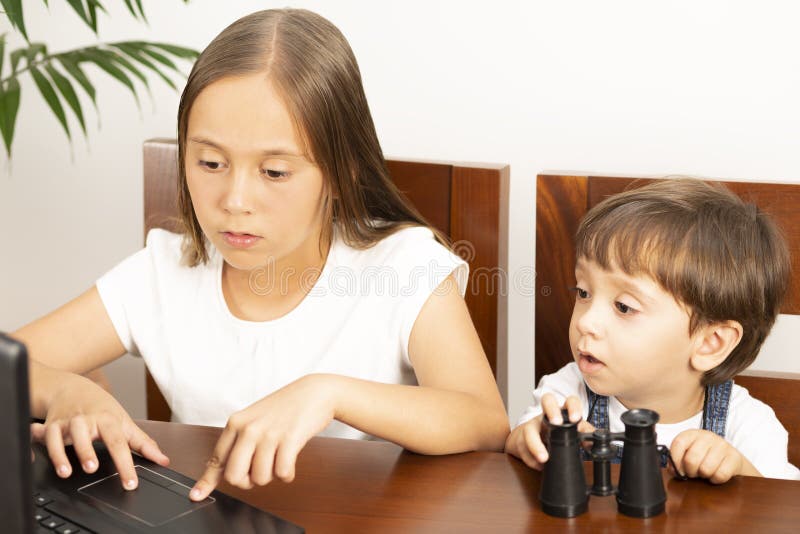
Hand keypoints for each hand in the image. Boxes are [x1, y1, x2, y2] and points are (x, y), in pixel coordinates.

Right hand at [31, 374, 168, 489]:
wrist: (74, 388)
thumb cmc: (102, 408)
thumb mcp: (124, 423)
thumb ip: (143, 443)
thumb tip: (163, 460)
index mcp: (107, 419)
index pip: (119, 443)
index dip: (125, 464)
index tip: (130, 483)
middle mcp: (86, 420)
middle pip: (86, 434)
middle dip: (87, 450)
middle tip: (92, 468)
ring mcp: (66, 422)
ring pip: (60, 435)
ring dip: (60, 452)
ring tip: (65, 471)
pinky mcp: (50, 426)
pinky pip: (41, 435)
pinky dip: (36, 442)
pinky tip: (35, 457)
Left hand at [190, 374, 336, 500]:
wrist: (315, 392)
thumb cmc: (286, 406)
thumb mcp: (255, 418)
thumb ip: (239, 440)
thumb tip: (225, 470)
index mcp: (236, 423)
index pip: (217, 458)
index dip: (207, 481)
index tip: (196, 495)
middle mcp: (249, 429)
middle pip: (234, 476)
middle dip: (248, 481)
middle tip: (259, 472)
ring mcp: (269, 434)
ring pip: (260, 478)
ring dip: (272, 475)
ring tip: (279, 458)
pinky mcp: (289, 440)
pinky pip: (282, 473)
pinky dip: (287, 474)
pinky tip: (291, 460)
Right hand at [504, 394, 593, 468]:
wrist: (528, 438)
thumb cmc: (553, 433)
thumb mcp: (572, 432)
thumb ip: (585, 433)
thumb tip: (596, 439)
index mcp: (561, 412)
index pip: (569, 401)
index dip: (573, 407)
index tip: (575, 419)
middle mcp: (545, 415)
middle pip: (547, 400)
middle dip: (551, 410)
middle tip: (556, 423)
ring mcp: (532, 426)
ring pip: (529, 429)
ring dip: (535, 444)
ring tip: (544, 458)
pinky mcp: (520, 440)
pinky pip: (523, 449)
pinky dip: (531, 459)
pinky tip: (539, 465)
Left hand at [669, 429, 756, 483]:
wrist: (730, 459)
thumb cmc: (704, 457)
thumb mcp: (688, 454)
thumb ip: (677, 460)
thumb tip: (672, 469)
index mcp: (692, 434)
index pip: (678, 443)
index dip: (675, 460)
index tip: (678, 470)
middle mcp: (707, 436)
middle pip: (691, 460)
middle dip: (690, 471)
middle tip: (694, 473)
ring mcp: (722, 445)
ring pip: (706, 469)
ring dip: (704, 476)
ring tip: (705, 472)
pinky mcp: (734, 457)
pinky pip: (720, 475)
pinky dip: (716, 479)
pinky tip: (715, 475)